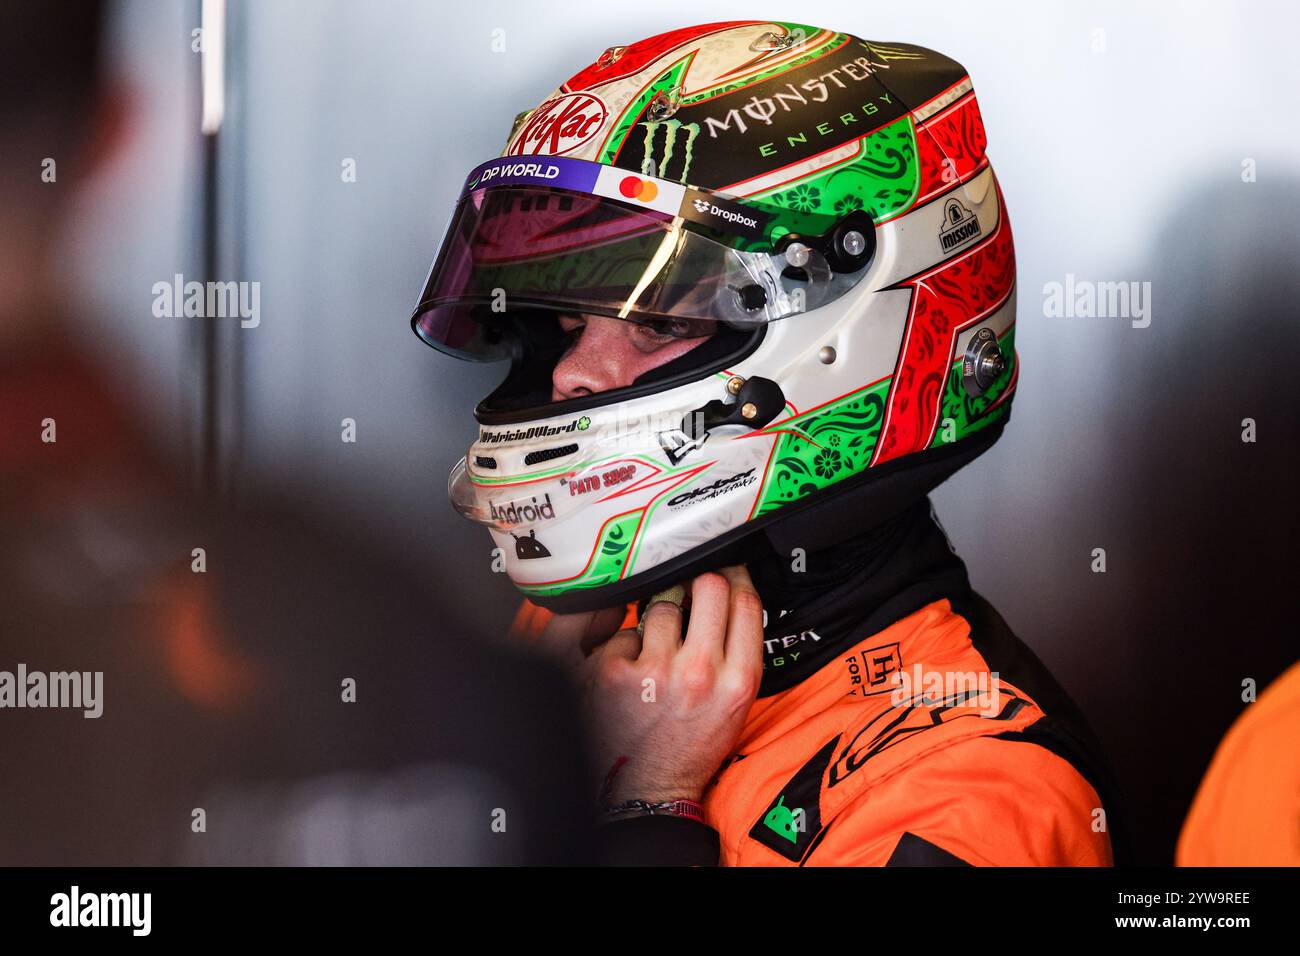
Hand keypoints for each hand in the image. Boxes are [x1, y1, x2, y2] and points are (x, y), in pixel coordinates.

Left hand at [536, 566, 763, 805]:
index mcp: (737, 681)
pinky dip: (625, 650)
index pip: (746, 602)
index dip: (736, 577)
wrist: (650, 789)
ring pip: (662, 607)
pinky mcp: (614, 674)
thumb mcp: (735, 705)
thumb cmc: (694, 744)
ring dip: (660, 624)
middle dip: (700, 585)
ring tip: (658, 655)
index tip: (727, 572)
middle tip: (692, 597)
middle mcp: (700, 673)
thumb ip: (737, 652)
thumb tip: (729, 593)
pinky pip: (623, 633)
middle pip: (708, 587)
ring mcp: (655, 672)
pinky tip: (631, 676)